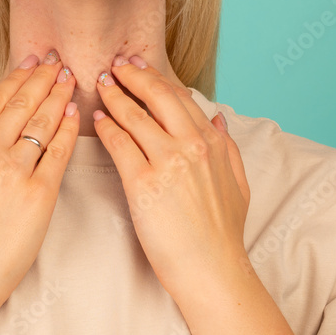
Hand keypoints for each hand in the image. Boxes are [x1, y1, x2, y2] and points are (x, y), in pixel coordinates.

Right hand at [0, 50, 77, 306]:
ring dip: (58, 95)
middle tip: (57, 60)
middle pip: (21, 104)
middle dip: (42, 77)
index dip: (15, 78)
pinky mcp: (39, 194)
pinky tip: (76, 114)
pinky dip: (68, 130)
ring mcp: (15, 172)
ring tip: (71, 79)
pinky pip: (58, 152)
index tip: (29, 63)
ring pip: (42, 122)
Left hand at [92, 56, 250, 298]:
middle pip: (158, 96)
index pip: (181, 98)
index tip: (140, 67)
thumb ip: (227, 146)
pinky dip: (106, 127)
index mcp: (214, 143)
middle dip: (133, 75)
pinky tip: (97, 120)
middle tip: (114, 65)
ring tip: (100, 85)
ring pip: (135, 116)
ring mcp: (168, 162)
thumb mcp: (238, 184)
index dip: (157, 79)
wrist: (212, 269)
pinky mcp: (144, 184)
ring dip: (114, 96)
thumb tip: (217, 117)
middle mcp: (192, 146)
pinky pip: (119, 143)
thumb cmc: (222, 234)